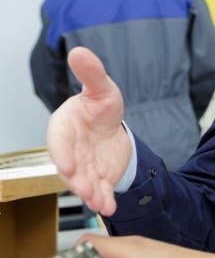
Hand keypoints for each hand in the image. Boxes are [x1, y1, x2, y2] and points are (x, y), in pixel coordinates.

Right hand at [47, 47, 130, 215]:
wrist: (112, 126)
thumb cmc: (100, 106)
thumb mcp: (101, 87)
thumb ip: (91, 73)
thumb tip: (79, 50)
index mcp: (64, 127)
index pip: (59, 142)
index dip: (61, 153)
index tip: (66, 165)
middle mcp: (70, 150)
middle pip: (70, 167)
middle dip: (76, 179)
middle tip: (85, 189)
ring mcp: (83, 167)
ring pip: (84, 183)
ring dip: (91, 193)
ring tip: (101, 202)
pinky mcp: (98, 178)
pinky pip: (100, 190)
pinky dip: (104, 199)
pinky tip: (110, 206)